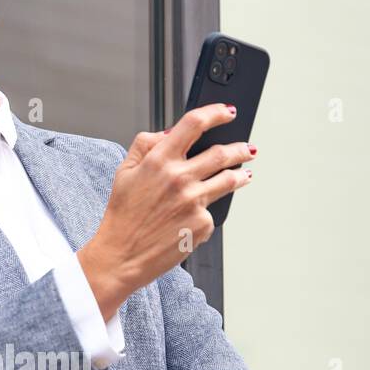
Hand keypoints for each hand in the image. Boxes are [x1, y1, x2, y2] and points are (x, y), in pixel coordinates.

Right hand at [77, 104, 256, 316]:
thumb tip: (168, 133)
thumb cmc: (122, 217)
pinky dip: (207, 211)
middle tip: (247, 149)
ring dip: (241, 174)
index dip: (215, 113)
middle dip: (240, 148)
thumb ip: (145, 145)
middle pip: (222, 153)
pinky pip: (212, 212)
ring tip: (245, 174)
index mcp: (160, 160)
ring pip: (228, 180)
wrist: (122, 256)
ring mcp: (194, 202)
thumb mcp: (124, 172)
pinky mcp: (202, 224)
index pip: (194, 124)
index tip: (226, 112)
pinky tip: (195, 217)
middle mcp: (180, 178)